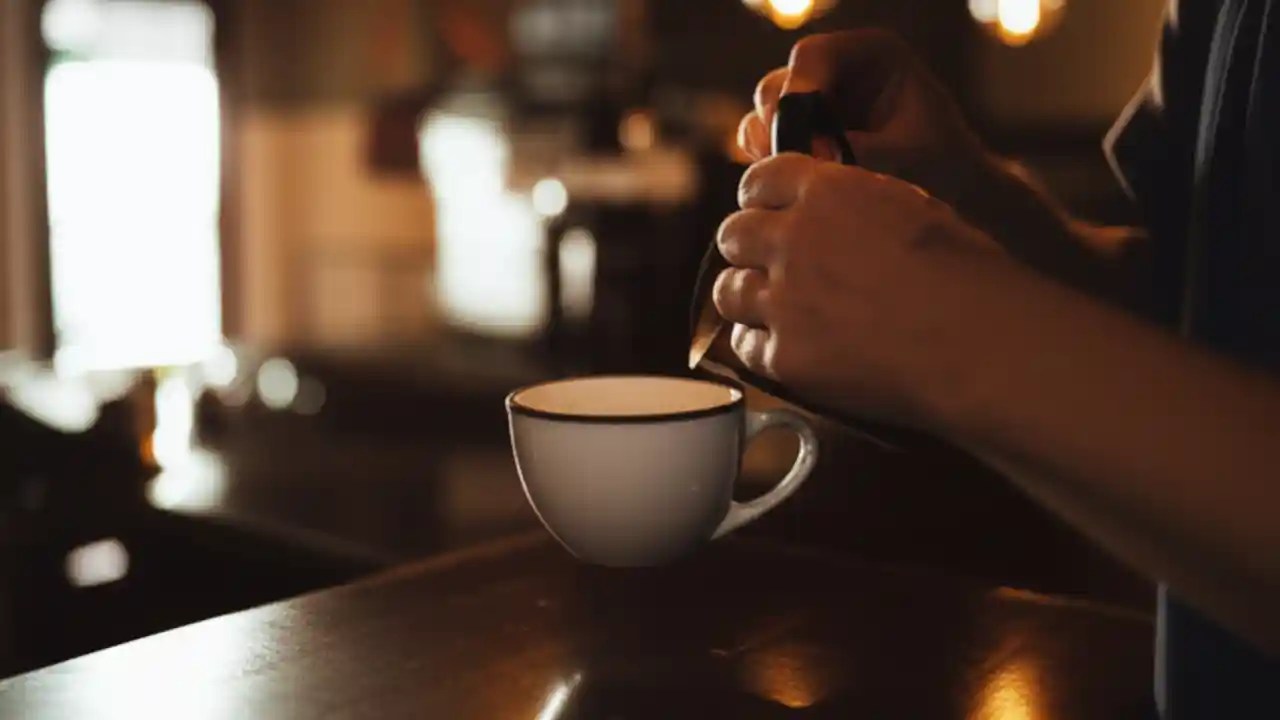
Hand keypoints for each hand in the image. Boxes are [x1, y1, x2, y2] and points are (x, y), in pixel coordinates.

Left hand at [713, 153, 1001, 425]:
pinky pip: (746, 347)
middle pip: (734, 233)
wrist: (977, 342)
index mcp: (827, 191)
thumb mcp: (911, 207)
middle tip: (768, 265)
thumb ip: (855, 203)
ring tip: (771, 309)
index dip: (762, 198)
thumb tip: (835, 211)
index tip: (769, 212)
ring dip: (745, 296)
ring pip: (728, 290)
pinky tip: (788, 349)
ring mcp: (784, 300)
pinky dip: (762, 348)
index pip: (759, 179)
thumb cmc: (964, 274)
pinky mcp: (785, 356)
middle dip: (748, 246)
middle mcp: (793, 239)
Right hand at [737, 30, 987, 209]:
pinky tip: (786, 186)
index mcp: (871, 54)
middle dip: (779, 128)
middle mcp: (836, 72)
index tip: (802, 139)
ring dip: (770, 149)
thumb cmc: (944, 164)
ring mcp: (815, 104)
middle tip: (793, 168)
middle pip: (779, 85)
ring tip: (790, 181)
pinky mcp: (803, 136)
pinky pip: (764, 143)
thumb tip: (812, 160)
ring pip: (765, 115)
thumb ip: (863, 152)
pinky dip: (768, 163)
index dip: (797, 92)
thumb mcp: (911, 156)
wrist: (953, 192)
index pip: (813, 56)